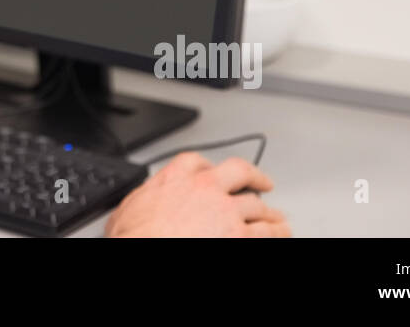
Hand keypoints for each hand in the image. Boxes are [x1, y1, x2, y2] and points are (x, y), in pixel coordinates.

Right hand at [104, 152, 290, 236]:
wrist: (143, 247)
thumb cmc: (135, 235)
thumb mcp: (128, 208)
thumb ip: (143, 199)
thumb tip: (136, 208)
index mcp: (176, 178)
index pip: (196, 162)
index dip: (207, 166)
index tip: (212, 171)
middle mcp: (206, 189)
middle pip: (238, 172)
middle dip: (254, 176)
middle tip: (262, 182)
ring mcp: (226, 211)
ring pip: (258, 205)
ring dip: (270, 212)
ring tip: (278, 219)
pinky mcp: (239, 235)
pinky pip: (266, 232)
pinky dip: (277, 232)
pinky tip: (281, 235)